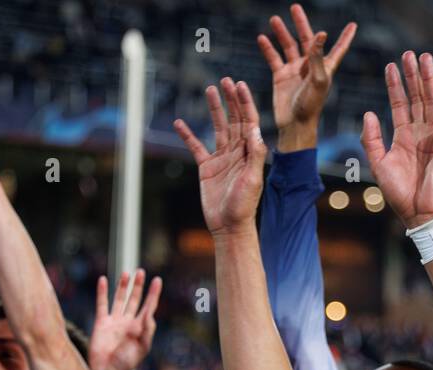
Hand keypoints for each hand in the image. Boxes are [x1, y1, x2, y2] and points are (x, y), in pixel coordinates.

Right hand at [89, 270, 161, 369]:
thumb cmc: (126, 363)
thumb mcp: (142, 347)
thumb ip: (147, 330)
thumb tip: (149, 313)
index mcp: (140, 328)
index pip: (149, 306)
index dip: (153, 294)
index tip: (158, 280)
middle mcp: (128, 322)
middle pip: (135, 300)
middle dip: (138, 287)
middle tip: (141, 272)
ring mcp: (114, 321)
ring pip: (120, 299)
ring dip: (123, 286)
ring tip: (127, 273)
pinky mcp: (101, 323)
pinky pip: (102, 304)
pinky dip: (103, 292)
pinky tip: (104, 280)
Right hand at [175, 79, 267, 237]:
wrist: (229, 227)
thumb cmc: (244, 206)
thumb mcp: (252, 179)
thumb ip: (254, 154)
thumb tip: (254, 129)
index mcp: (250, 153)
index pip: (249, 122)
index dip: (245, 103)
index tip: (240, 85)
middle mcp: (237, 152)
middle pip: (234, 120)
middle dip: (231, 100)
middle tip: (225, 80)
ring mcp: (221, 158)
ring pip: (217, 128)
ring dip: (214, 109)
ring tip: (209, 89)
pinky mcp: (207, 168)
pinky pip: (196, 147)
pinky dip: (188, 135)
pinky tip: (179, 122)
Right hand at [258, 4, 355, 151]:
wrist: (294, 125)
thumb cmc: (311, 106)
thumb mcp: (318, 80)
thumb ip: (317, 57)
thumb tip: (320, 34)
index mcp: (325, 67)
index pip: (338, 48)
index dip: (345, 37)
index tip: (353, 25)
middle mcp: (310, 66)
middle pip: (307, 39)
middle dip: (302, 24)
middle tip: (295, 7)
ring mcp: (295, 71)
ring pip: (288, 46)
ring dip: (282, 33)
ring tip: (275, 19)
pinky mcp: (281, 77)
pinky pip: (274, 58)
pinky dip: (268, 48)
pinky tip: (262, 38)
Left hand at [362, 52, 432, 228]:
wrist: (418, 212)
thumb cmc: (398, 193)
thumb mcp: (378, 163)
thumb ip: (371, 139)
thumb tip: (368, 113)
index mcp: (402, 136)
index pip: (399, 104)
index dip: (395, 85)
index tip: (391, 66)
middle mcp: (419, 132)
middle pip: (416, 97)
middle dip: (412, 75)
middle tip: (409, 54)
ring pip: (432, 101)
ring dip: (429, 80)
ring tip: (426, 58)